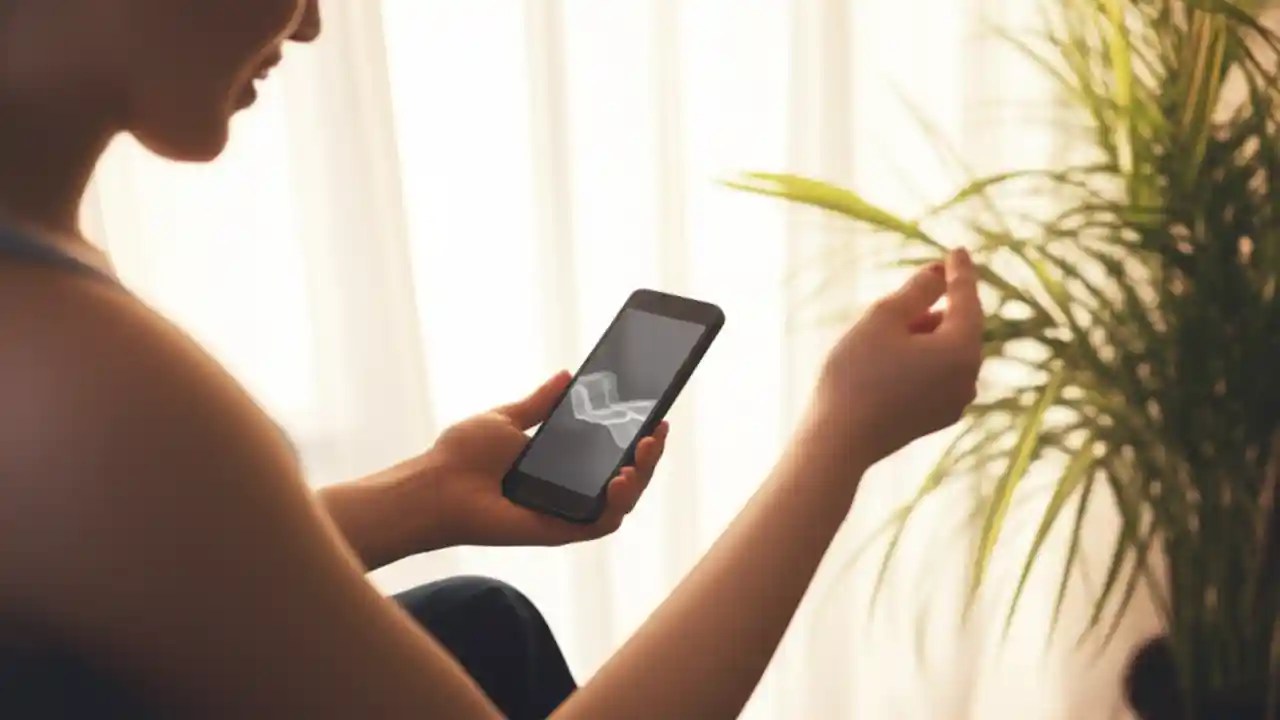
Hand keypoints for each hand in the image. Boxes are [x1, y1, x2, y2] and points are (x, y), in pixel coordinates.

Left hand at [420, 372, 669, 548]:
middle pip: (626, 478)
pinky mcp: (560, 531)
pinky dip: (617, 503)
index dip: (637, 439)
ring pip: (622, 502)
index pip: (611, 454)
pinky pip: (601, 523)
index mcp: (560, 465)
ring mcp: (567, 512)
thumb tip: (567, 376)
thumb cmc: (462, 455)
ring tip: (642, 452)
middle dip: (649, 456)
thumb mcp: (508, 418)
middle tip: (656, 432)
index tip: (654, 417)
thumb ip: (540, 403)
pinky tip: (619, 479)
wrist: (436, 485)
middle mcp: (569, 490)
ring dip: (641, 478)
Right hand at [807, 248, 984, 462]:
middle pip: (957, 328)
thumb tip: (937, 275)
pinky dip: (922, 359)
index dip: (959, 271)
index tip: (957, 250)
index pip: (966, 299)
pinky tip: (891, 357)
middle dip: (936, 307)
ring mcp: (954, 402)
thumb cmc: (856, 375)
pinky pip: (937, 376)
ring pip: (946, 353)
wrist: (838, 442)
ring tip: (889, 328)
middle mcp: (967, 378)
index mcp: (961, 350)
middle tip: (911, 290)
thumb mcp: (883, 319)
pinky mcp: (936, 418)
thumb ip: (916, 291)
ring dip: (925, 334)